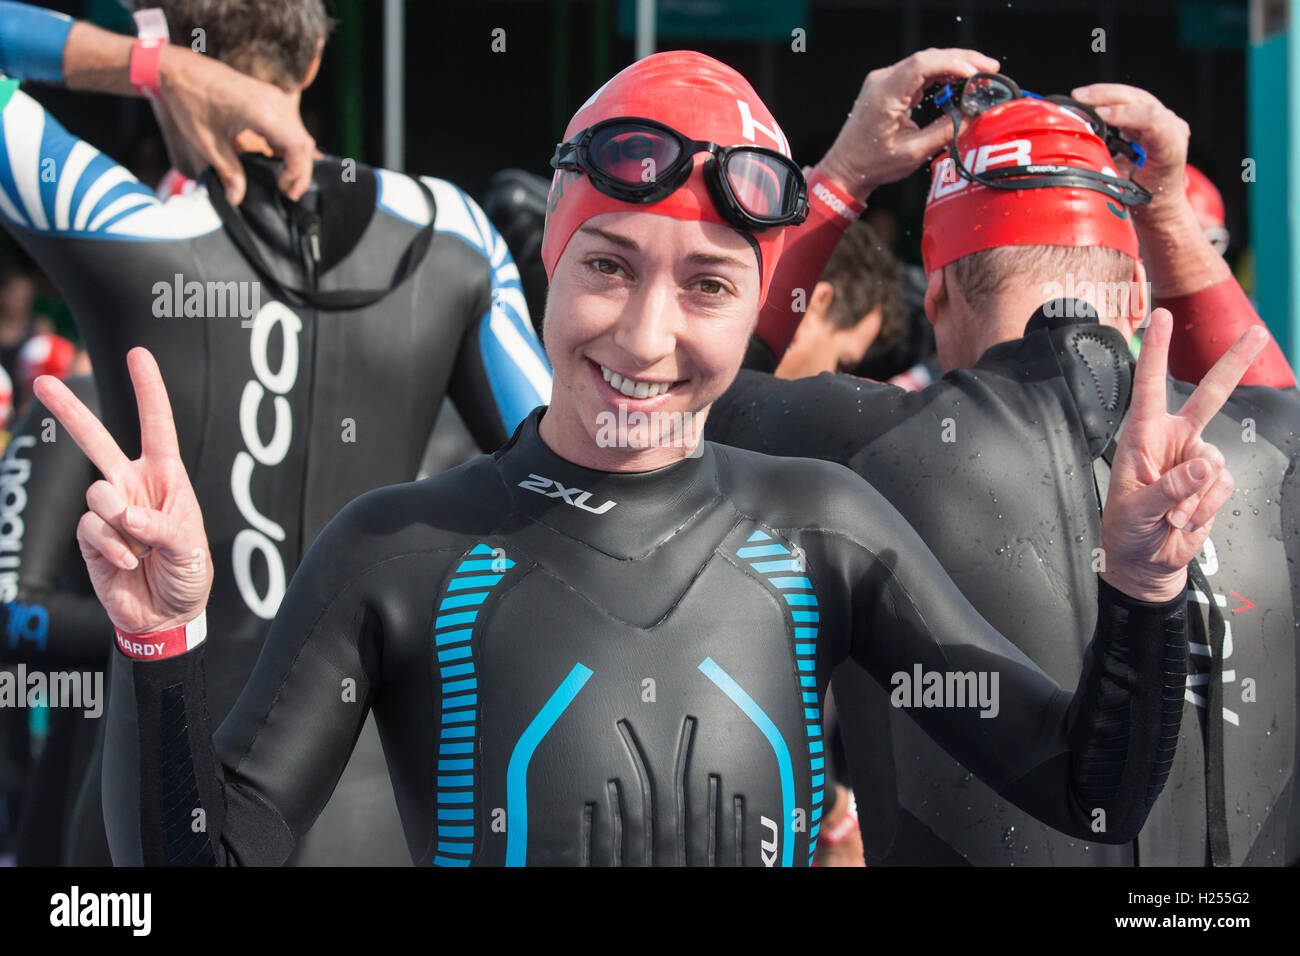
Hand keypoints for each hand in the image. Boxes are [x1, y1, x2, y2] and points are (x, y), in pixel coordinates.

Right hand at [32, 348, 211, 633]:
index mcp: (166, 479)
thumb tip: (124, 513)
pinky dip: (112, 547)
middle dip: (70, 413)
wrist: (165, 616)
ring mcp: (108, 511)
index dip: (148, 391)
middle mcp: (133, 487)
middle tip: (44, 381)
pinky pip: (90, 528)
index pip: (157, 427)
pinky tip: (129, 563)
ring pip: (96, 493)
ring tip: (142, 548)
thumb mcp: (191, 549)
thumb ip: (162, 527)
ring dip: (119, 522)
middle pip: (97, 442)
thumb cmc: (188, 575)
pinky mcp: (89, 537)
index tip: (138, 354)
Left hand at [156, 45, 315, 204]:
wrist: (179, 70)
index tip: (285, 190)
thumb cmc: (190, 102)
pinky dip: (289, 144)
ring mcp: (274, 97)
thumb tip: (236, 198)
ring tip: (283, 179)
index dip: (298, 173)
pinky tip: (275, 158)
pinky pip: (291, 124)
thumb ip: (228, 171)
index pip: (297, 146)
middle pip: (304, 143)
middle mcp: (274, 102)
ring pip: (300, 134)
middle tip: (287, 192)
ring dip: (296, 159)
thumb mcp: (208, 142)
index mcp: (261, 112)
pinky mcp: (270, 96)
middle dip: (300, 171)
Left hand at [817, 48, 999, 200]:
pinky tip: (960, 80)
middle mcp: (882, 81)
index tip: (977, 73)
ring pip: (925, 62)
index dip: (953, 64)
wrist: (846, 168)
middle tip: (990, 68)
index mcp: (884, 96)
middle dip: (961, 60)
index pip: (921, 65)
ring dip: (954, 65)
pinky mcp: (889, 86)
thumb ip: (944, 132)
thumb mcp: (913, 153)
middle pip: (926, 58)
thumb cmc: (873, 164)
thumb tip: (972, 116)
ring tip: (981, 74)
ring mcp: (884, 81)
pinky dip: (941, 74)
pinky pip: (918, 73)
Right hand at [1068, 83, 1189, 222]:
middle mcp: (1172, 129)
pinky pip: (1132, 102)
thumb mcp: (1123, 189)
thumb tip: (1082, 147)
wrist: (1162, 204)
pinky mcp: (1154, 119)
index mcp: (1170, 148)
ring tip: (1080, 96)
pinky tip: (1091, 101)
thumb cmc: (1145, 201)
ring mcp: (1165, 121)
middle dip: (1107, 96)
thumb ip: (1106, 166)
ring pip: (1136, 96)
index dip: (1124, 114)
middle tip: (1078, 98)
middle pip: (1141, 100)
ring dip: (1105, 94)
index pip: (1152, 119)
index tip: (1099, 115)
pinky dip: (1110, 100)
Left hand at [1099, 309, 1266, 601]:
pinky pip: (1223, 486)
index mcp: (1141, 437)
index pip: (1149, 387)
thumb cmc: (1127, 533)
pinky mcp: (1213, 483)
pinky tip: (1187, 520)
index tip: (1161, 318)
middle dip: (1234, 364)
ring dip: (1197, 496)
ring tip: (1173, 517)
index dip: (1156, 352)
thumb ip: (1171, 489)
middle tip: (1258, 334)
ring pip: (1217, 462)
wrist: (1144, 562)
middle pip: (1208, 396)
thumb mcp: (1137, 512)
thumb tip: (1205, 467)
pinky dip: (1207, 507)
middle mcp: (1172, 441)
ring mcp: (1195, 461)